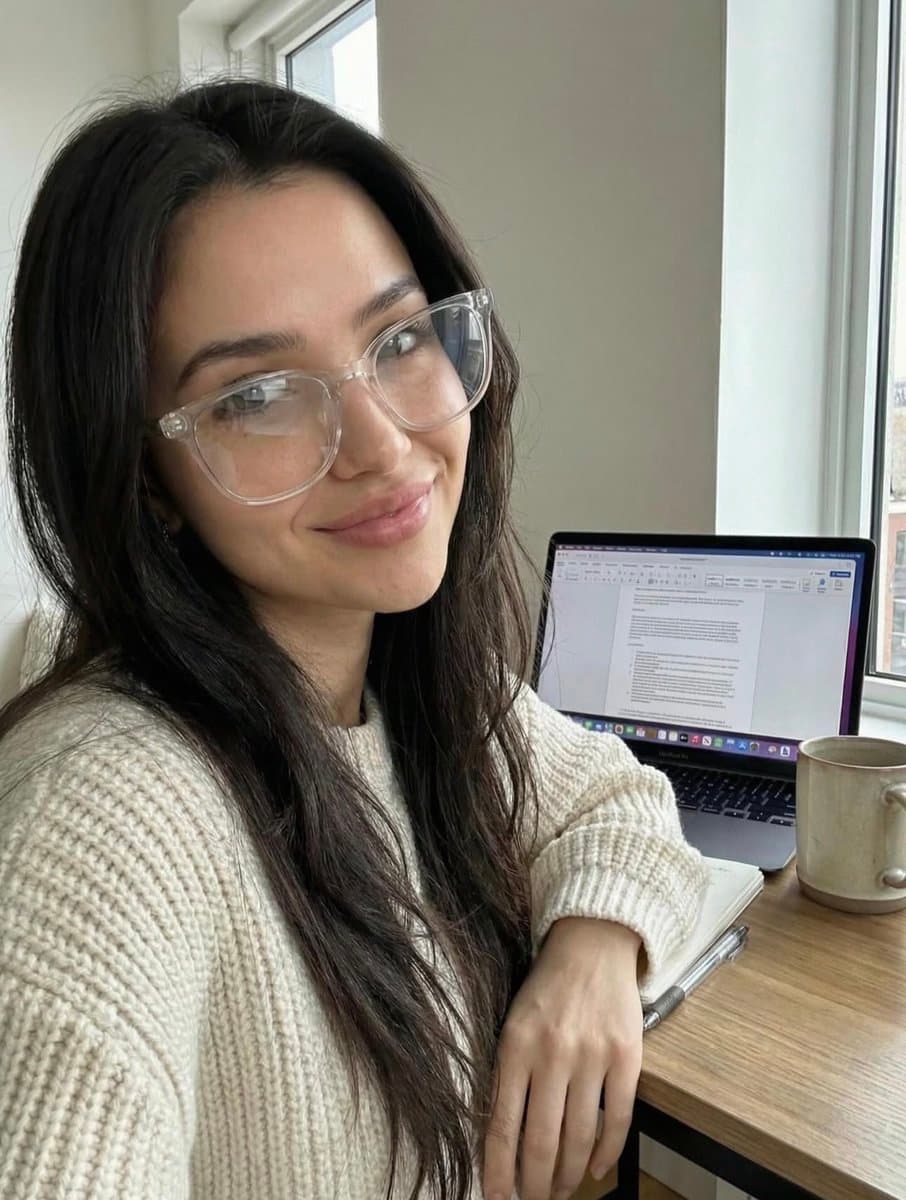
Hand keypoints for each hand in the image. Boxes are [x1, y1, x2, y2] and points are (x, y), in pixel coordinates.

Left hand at [482, 917, 642, 1199]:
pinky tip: (596, 1169)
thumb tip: (501, 1135)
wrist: (591, 943)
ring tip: (562, 1191)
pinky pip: (617, 1119)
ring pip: (579, 1137)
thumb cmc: (547, 986)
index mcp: (515, 1045)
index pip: (502, 1124)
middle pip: (541, 1141)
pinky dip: (607, 1153)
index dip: (500, 1170)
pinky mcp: (626, 1058)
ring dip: (569, 1175)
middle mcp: (552, 1053)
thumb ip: (507, 1072)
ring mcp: (592, 1056)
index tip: (498, 1197)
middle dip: (536, 1183)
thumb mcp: (512, 1021)